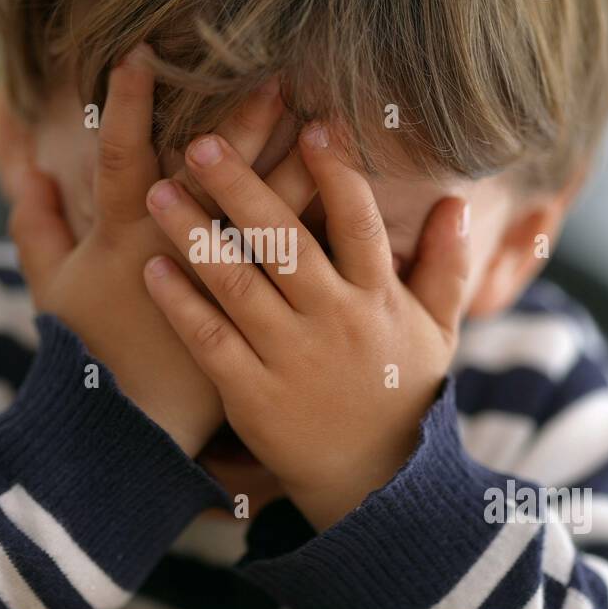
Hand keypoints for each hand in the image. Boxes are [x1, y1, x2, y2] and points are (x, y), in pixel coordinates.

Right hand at [7, 44, 298, 455]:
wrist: (130, 431)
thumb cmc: (86, 355)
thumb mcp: (49, 290)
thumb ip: (36, 228)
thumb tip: (28, 172)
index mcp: (124, 238)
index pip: (125, 158)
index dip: (129, 105)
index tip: (141, 53)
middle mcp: (180, 254)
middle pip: (216, 181)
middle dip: (244, 124)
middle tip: (274, 76)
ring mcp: (226, 289)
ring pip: (269, 218)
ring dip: (300, 168)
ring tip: (328, 121)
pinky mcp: (259, 320)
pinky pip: (296, 271)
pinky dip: (322, 236)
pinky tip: (349, 202)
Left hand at [141, 122, 470, 528]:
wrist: (378, 484)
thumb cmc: (403, 394)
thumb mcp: (438, 331)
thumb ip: (447, 266)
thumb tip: (455, 201)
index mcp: (378, 299)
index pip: (358, 223)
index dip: (336, 173)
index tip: (311, 125)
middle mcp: (334, 321)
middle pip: (284, 243)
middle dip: (241, 188)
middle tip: (202, 143)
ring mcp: (290, 358)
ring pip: (237, 284)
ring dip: (195, 234)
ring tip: (159, 191)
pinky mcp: (252, 394)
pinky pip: (210, 340)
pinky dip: (180, 304)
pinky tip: (153, 269)